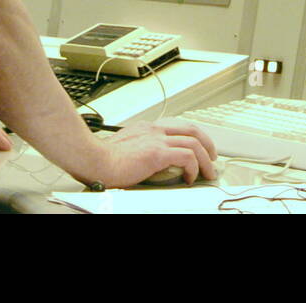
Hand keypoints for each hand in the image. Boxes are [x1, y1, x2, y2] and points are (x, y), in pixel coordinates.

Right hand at [85, 119, 218, 187]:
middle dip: (207, 143)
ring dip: (205, 159)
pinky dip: (194, 168)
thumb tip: (144, 162)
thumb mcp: (124, 147)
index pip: (177, 127)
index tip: (198, 148)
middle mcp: (154, 130)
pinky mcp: (157, 154)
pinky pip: (187, 157)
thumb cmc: (102, 158)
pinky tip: (191, 178)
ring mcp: (156, 140)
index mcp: (146, 129)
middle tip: (212, 157)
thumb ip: (138, 149)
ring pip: (194, 143)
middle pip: (191, 129)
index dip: (192, 136)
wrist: (93, 159)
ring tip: (208, 172)